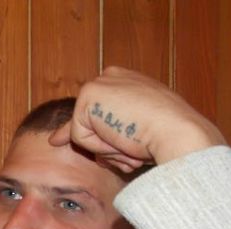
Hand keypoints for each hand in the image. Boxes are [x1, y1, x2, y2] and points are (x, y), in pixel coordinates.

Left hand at [50, 66, 225, 171]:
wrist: (177, 132)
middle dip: (106, 146)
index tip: (121, 142)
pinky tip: (122, 137)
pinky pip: (79, 138)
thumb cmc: (166, 136)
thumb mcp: (131, 132)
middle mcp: (109, 77)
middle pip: (87, 127)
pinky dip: (100, 147)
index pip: (97, 114)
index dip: (102, 137)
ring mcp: (97, 84)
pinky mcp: (87, 97)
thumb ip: (99, 133)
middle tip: (136, 144)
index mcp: (126, 82)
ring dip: (106, 149)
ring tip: (133, 140)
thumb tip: (53, 140)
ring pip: (84, 136)